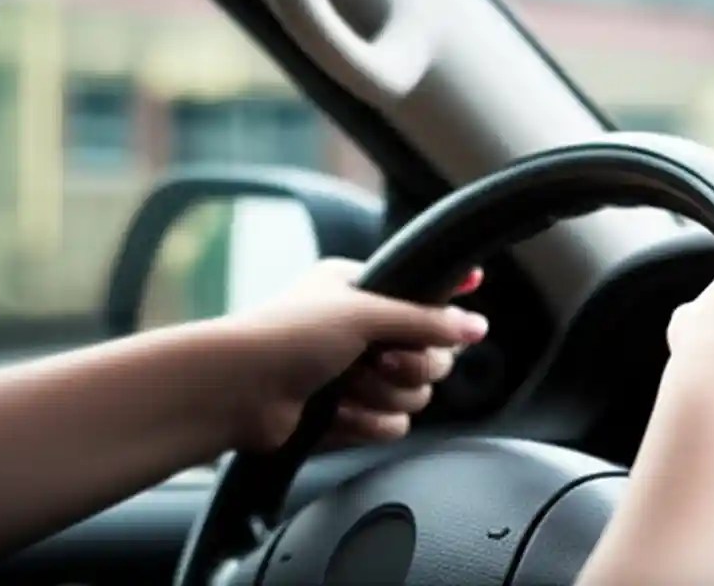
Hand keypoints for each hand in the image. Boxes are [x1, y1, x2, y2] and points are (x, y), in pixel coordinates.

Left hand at [209, 258, 487, 451]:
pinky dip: (367, 423)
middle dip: (411, 365)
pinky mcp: (348, 414)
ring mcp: (356, 374)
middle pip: (433, 355)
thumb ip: (427, 319)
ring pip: (416, 394)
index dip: (449, 304)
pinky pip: (392, 425)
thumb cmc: (287, 336)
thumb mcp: (364, 312)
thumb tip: (478, 326)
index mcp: (363, 290)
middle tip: (382, 360)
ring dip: (384, 396)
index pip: (427, 295)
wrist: (235, 392)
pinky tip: (337, 415)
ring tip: (346, 388)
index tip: (471, 303)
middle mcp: (362, 330)